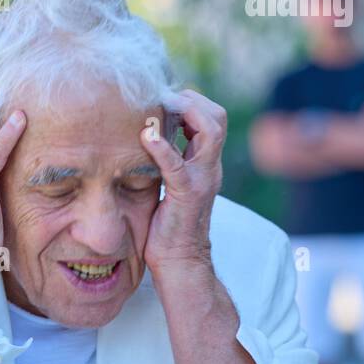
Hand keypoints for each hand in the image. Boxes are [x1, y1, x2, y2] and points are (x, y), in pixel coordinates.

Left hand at [139, 89, 226, 277]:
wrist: (179, 263)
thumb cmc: (168, 228)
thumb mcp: (169, 186)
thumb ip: (167, 163)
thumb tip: (145, 139)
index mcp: (205, 165)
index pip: (212, 118)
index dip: (192, 103)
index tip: (164, 102)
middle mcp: (209, 168)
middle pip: (218, 116)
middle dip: (191, 100)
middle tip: (163, 100)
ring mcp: (202, 180)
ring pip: (210, 130)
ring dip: (185, 112)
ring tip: (159, 109)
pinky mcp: (186, 194)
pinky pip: (178, 164)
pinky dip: (163, 148)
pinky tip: (145, 137)